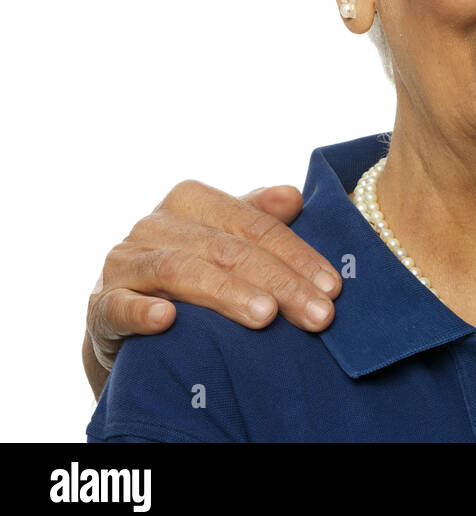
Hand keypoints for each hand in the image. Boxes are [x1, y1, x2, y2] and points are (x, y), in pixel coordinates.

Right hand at [84, 180, 339, 398]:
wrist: (125, 316)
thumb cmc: (193, 271)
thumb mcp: (226, 239)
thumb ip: (259, 217)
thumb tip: (294, 196)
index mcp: (192, 201)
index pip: (255, 225)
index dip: (298, 255)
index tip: (333, 287)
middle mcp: (156, 224)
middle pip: (228, 249)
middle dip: (280, 283)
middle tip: (318, 315)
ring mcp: (125, 263)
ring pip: (182, 272)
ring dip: (227, 294)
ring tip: (265, 317)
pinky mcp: (101, 305)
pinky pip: (120, 305)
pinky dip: (142, 311)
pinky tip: (168, 319)